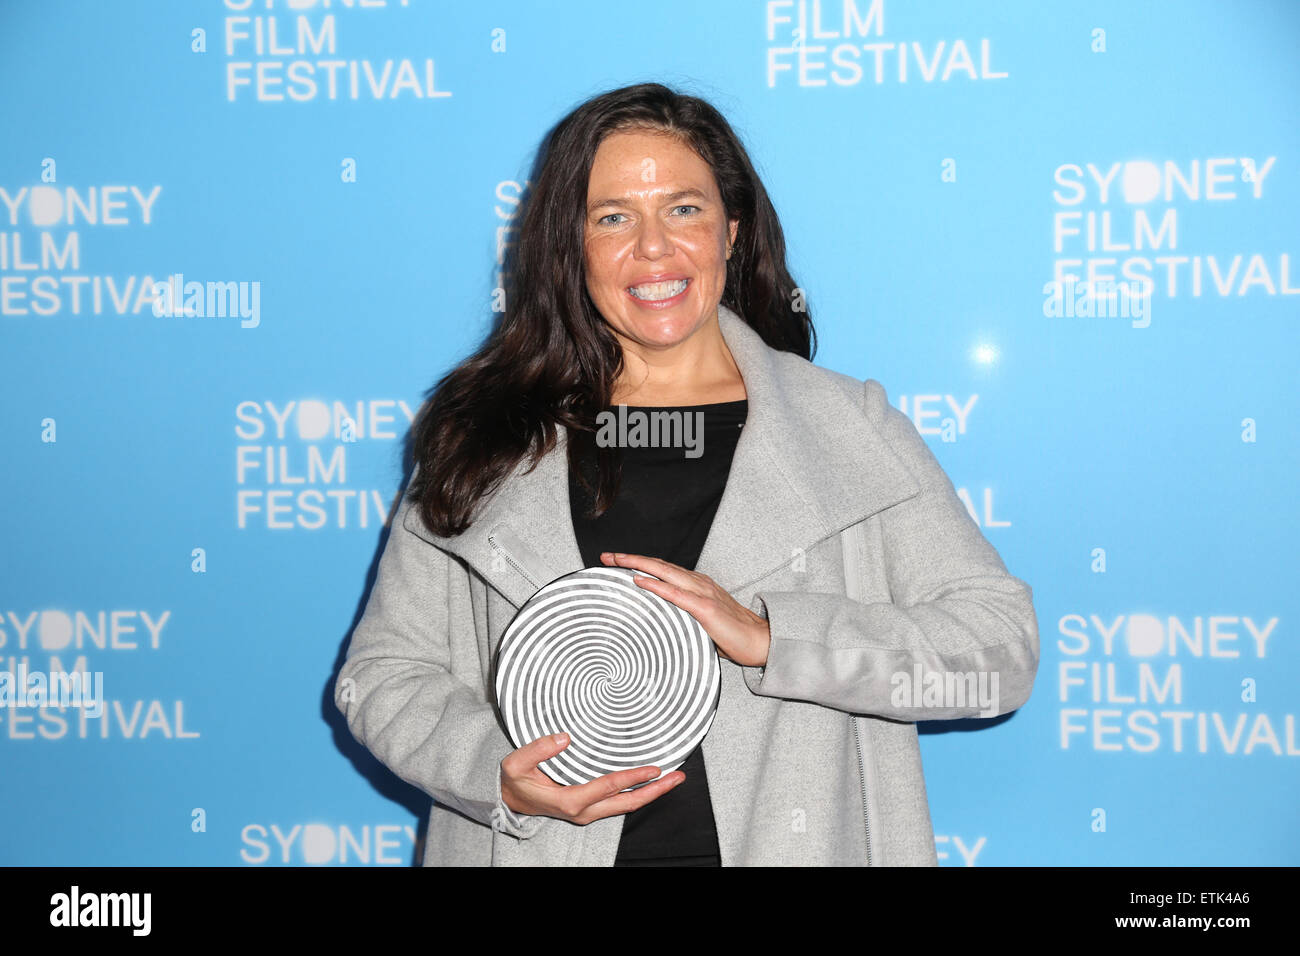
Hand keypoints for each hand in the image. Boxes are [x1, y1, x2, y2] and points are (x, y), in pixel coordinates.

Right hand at [500, 732, 683, 823]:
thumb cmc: (514, 782)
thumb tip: (564, 738)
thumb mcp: (515, 764)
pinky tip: (650, 782)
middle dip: (656, 791)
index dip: (633, 777)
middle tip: (678, 777)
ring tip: (672, 779)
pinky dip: (638, 793)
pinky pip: (619, 803)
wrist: (509, 800)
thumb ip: (537, 750)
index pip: (609, 787)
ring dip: (652, 793)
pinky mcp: (590, 809)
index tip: (654, 768)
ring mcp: (588, 812)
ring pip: (627, 805)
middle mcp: (583, 811)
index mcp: (569, 800)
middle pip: (628, 803)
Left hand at [600, 552, 771, 666]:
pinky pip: (676, 593)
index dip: (638, 563)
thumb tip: (658, 624)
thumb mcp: (700, 622)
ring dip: (638, 565)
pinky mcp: (706, 608)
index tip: (616, 562)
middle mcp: (698, 583)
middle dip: (630, 559)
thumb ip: (681, 617)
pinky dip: (656, 585)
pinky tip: (640, 581)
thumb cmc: (732, 634)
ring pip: (665, 572)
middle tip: (606, 556)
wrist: (760, 640)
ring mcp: (702, 593)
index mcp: (696, 585)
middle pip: (658, 565)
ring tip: (617, 562)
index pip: (662, 570)